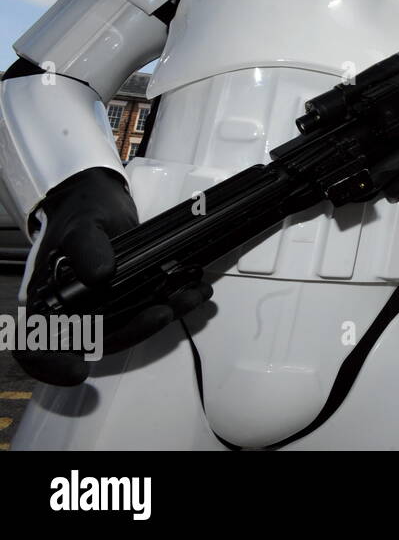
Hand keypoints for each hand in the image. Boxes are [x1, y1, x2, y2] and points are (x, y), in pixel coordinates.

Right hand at [16, 168, 212, 385]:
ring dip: (161, 317)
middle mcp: (72, 310)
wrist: (102, 197)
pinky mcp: (126, 299)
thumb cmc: (82, 209)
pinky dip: (172, 303)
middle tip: (163, 312)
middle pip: (95, 341)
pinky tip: (193, 292)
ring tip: (190, 297)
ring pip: (128, 328)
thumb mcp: (82, 223)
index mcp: (46, 298)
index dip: (51, 365)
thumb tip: (98, 275)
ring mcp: (101, 307)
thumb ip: (86, 246)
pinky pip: (146, 310)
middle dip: (133, 331)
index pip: (35, 345)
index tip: (78, 372)